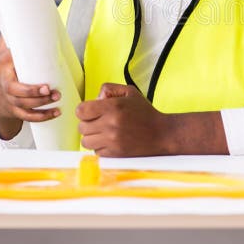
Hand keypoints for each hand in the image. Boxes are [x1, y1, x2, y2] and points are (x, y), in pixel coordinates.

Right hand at [0, 37, 60, 139]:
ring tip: (57, 99)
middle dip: (34, 92)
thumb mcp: (4, 49)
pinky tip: (56, 113)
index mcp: (3, 64)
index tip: (37, 64)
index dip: (20, 65)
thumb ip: (15, 33)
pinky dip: (42, 116)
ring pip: (23, 105)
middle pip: (16, 91)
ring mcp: (8, 99)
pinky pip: (28, 116)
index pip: (8, 62)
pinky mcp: (14, 111)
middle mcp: (4, 82)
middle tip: (51, 90)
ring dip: (41, 104)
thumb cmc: (4, 68)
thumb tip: (31, 9)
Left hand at [76, 83, 229, 156]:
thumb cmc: (146, 113)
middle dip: (88, 123)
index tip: (91, 111)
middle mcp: (111, 124)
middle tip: (99, 122)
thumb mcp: (130, 92)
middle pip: (82, 126)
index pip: (81, 111)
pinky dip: (100, 148)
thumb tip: (95, 98)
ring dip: (92, 137)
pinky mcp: (114, 154)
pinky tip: (110, 141)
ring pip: (86, 141)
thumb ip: (110, 89)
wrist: (162, 134)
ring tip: (103, 133)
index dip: (84, 110)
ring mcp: (112, 141)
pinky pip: (95, 152)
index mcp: (113, 107)